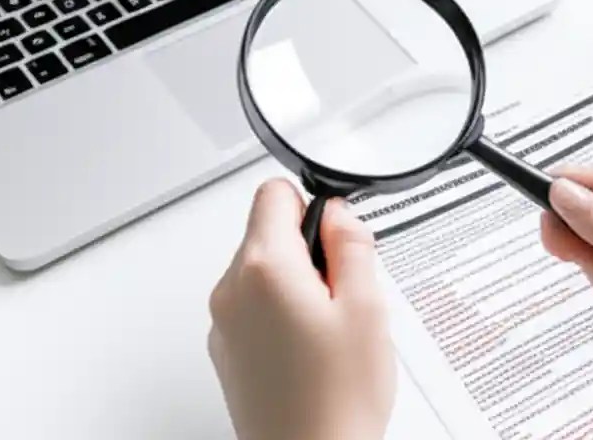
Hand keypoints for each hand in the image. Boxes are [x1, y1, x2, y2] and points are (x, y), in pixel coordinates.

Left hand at [209, 180, 394, 439]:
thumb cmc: (337, 400)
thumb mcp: (368, 308)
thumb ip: (352, 245)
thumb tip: (339, 214)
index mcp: (266, 268)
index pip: (274, 192)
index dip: (313, 204)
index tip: (335, 235)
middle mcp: (232, 290)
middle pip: (267, 232)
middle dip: (309, 250)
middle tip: (344, 294)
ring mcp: (224, 323)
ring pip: (262, 271)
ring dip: (296, 284)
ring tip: (330, 330)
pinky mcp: (227, 350)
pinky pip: (254, 308)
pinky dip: (281, 314)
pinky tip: (312, 351)